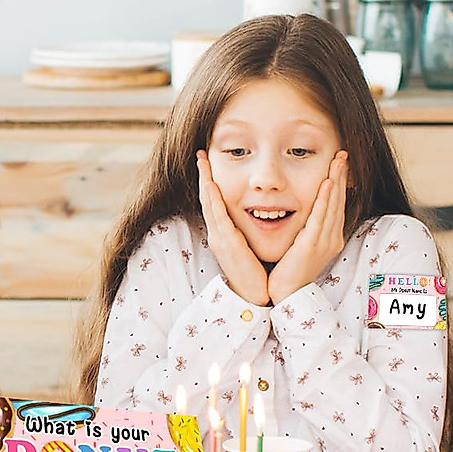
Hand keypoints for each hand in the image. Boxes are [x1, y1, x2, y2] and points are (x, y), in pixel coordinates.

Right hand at [196, 151, 268, 305]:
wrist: (252, 296)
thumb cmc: (253, 273)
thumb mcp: (246, 248)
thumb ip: (244, 232)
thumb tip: (251, 216)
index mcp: (222, 234)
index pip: (213, 202)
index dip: (209, 182)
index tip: (207, 163)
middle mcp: (217, 233)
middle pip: (206, 199)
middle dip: (203, 176)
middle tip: (200, 155)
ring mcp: (219, 238)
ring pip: (209, 204)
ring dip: (205, 181)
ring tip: (203, 162)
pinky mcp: (227, 244)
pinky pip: (218, 217)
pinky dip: (213, 199)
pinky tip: (211, 185)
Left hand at [267, 151, 348, 304]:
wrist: (286, 294)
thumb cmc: (289, 270)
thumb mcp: (301, 245)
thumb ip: (305, 228)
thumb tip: (304, 212)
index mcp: (329, 237)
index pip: (336, 204)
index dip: (339, 183)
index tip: (339, 163)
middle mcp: (331, 237)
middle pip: (339, 201)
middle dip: (341, 176)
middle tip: (343, 154)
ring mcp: (324, 241)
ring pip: (332, 205)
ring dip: (336, 181)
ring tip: (339, 161)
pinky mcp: (312, 245)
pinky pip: (320, 218)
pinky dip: (325, 200)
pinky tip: (327, 184)